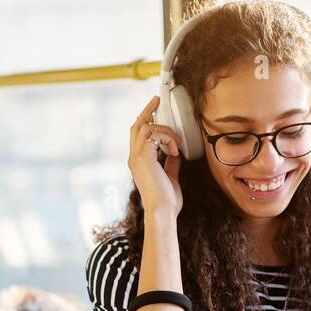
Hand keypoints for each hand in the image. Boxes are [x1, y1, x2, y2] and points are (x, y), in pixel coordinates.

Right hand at [129, 95, 182, 218]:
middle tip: (158, 99)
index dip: (145, 119)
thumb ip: (171, 163)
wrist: (162, 210)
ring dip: (166, 132)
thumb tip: (175, 152)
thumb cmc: (167, 200)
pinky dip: (168, 139)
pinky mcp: (143, 157)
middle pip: (137, 125)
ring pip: (147, 128)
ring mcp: (136, 157)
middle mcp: (134, 158)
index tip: (155, 108)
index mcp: (138, 162)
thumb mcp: (171, 176)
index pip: (138, 135)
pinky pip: (154, 135)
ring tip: (176, 145)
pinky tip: (175, 150)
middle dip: (148, 110)